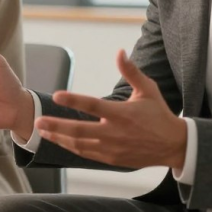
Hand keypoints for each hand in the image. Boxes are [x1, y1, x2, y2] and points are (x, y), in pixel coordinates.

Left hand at [36, 50, 187, 169]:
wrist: (174, 146)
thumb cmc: (159, 114)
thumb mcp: (148, 89)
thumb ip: (131, 71)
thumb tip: (120, 52)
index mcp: (122, 114)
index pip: (93, 106)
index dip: (74, 100)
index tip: (56, 95)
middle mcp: (115, 133)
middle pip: (80, 131)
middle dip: (56, 126)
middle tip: (38, 120)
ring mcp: (112, 149)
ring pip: (80, 145)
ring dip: (59, 138)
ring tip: (42, 130)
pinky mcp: (112, 159)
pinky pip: (87, 154)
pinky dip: (71, 148)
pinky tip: (60, 140)